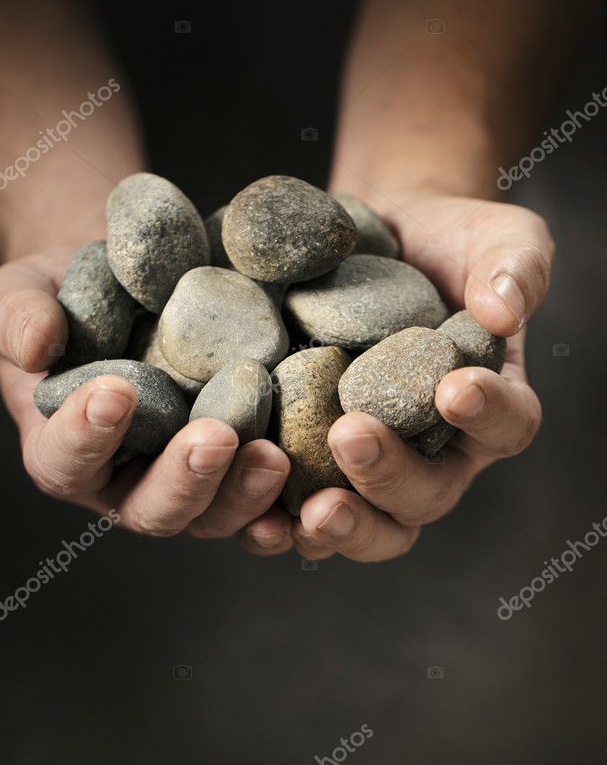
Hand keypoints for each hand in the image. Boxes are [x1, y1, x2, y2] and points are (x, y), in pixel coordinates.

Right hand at [0, 248, 290, 540]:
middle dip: (184, 479)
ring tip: (274, 455)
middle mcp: (128, 481)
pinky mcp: (241, 466)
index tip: (113, 390)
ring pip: (215, 515)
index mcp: (65, 449)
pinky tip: (320, 487)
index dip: (85, 436)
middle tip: (215, 437)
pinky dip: (290, 503)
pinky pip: (266, 502)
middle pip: (152, 508)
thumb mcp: (19, 291)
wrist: (134, 284)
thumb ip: (13, 317)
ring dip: (245, 494)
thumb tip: (36, 345)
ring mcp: (190, 480)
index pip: (65, 460)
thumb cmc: (67, 291)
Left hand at [240, 194, 553, 562]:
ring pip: (368, 526)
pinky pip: (296, 511)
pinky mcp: (310, 463)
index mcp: (488, 405)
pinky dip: (274, 519)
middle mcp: (433, 452)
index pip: (507, 422)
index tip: (455, 387)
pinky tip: (252, 515)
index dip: (487, 414)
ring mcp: (370, 466)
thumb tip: (504, 311)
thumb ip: (513, 268)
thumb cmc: (447, 242)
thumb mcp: (497, 238)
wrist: (376, 242)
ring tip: (308, 509)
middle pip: (426, 496)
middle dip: (389, 478)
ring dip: (338, 525)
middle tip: (351, 436)